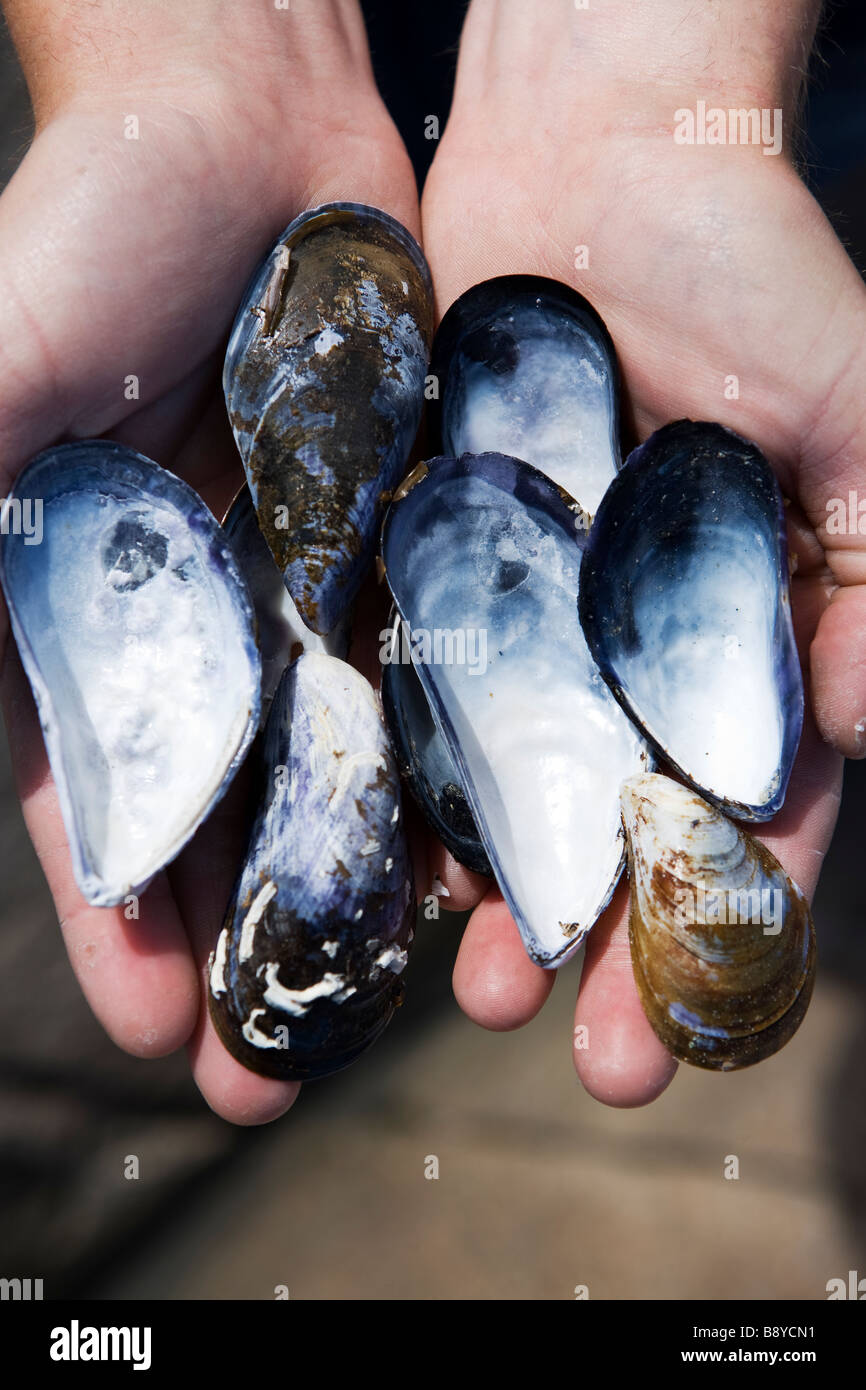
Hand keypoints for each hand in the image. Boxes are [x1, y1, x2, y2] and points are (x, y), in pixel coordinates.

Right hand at [0, 0, 419, 1122]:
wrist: (238, 126)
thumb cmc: (85, 237)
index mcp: (88, 621)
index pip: (94, 801)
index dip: (115, 920)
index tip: (153, 1034)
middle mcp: (204, 631)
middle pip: (226, 818)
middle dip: (250, 946)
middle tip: (278, 1085)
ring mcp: (309, 596)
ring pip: (340, 769)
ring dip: (365, 883)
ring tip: (402, 1002)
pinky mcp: (403, 546)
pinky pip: (432, 671)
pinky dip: (454, 757)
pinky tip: (486, 847)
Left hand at [420, 0, 856, 1104]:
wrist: (609, 164)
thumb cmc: (764, 282)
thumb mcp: (858, 426)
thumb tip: (864, 731)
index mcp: (732, 655)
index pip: (736, 825)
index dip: (711, 936)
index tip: (677, 1043)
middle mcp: (619, 661)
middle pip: (605, 832)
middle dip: (583, 942)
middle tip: (542, 1035)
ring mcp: (514, 623)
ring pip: (494, 783)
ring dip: (473, 885)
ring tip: (445, 977)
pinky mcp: (418, 567)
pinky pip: (397, 682)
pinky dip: (384, 763)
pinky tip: (364, 842)